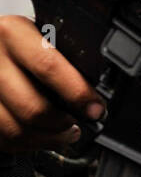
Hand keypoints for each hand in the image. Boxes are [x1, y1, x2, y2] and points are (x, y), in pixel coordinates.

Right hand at [0, 15, 103, 153]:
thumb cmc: (18, 41)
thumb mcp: (39, 33)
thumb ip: (61, 57)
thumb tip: (93, 94)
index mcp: (12, 33)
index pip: (48, 67)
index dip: (77, 93)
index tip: (95, 109)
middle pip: (32, 108)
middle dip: (62, 124)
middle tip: (77, 124)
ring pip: (15, 129)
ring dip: (46, 139)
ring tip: (63, 134)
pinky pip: (1, 137)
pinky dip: (24, 143)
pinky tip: (38, 136)